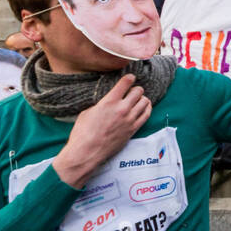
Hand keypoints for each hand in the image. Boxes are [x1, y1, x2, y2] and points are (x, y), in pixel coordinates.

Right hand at [53, 74, 152, 188]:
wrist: (87, 152)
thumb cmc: (83, 132)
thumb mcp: (88, 111)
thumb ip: (102, 103)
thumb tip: (108, 100)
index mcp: (109, 101)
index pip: (125, 83)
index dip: (129, 78)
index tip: (130, 77)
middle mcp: (122, 109)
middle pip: (138, 91)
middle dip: (136, 89)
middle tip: (132, 90)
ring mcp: (129, 120)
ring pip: (145, 101)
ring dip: (142, 98)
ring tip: (138, 99)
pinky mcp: (133, 129)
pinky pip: (146, 115)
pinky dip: (147, 108)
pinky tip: (144, 107)